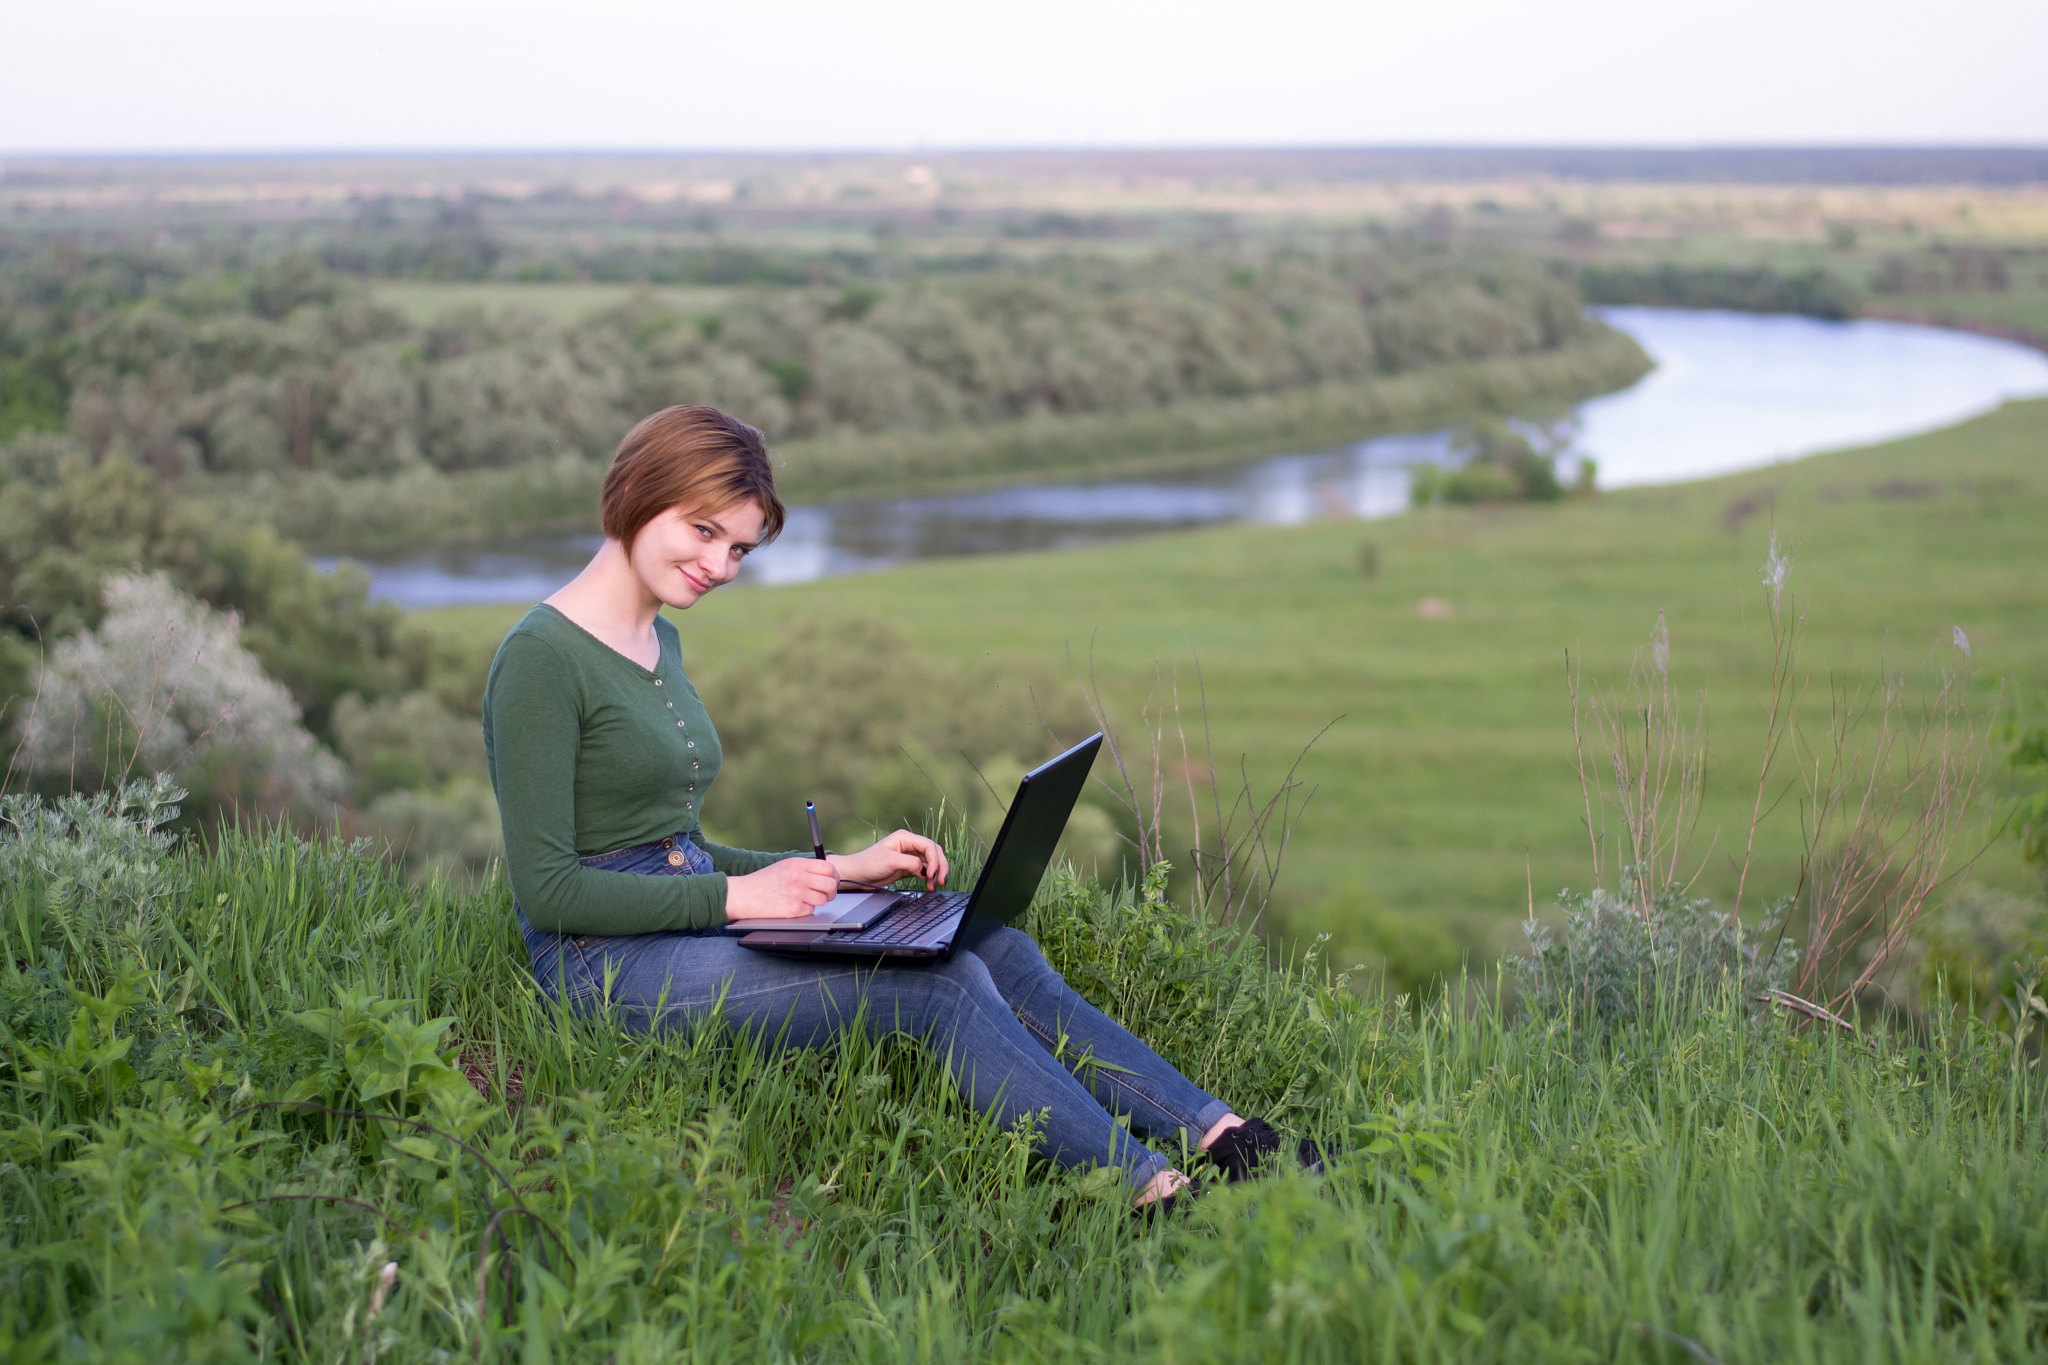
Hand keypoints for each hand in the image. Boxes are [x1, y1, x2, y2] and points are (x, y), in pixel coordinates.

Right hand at [724, 858, 837, 920]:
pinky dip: (805, 910)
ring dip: (817, 901)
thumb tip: (828, 872)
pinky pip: (810, 911)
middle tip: (826, 894)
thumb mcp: (785, 866)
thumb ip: (805, 867)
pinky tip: (793, 905)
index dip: (834, 876)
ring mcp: (797, 894)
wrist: (744, 895)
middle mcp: (799, 877)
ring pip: (823, 900)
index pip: (829, 868)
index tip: (832, 880)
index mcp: (797, 864)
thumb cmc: (764, 881)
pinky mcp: (793, 910)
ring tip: (804, 898)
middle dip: (831, 891)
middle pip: (831, 885)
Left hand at [829, 830, 949, 891]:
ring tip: (936, 884)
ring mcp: (909, 855)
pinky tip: (929, 884)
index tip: (932, 873)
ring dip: (936, 872)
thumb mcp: (890, 861)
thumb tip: (924, 868)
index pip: (928, 845)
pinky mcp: (908, 866)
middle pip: (933, 852)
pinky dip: (929, 877)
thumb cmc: (868, 863)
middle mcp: (909, 844)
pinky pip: (924, 869)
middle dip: (940, 865)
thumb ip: (910, 863)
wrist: (857, 874)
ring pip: (931, 861)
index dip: (934, 859)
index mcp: (905, 838)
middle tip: (942, 880)